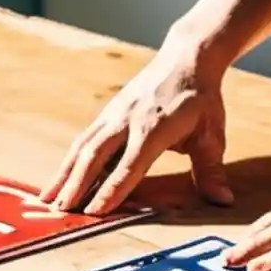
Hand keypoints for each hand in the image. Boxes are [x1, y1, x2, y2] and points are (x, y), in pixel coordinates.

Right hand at [39, 44, 233, 214]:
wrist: (186, 58)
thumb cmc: (201, 100)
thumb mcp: (212, 134)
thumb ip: (211, 170)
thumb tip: (223, 202)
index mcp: (155, 127)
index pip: (130, 164)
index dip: (112, 188)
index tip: (96, 211)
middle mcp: (128, 120)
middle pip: (96, 155)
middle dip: (77, 185)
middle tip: (62, 212)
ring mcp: (114, 115)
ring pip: (83, 147)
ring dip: (64, 175)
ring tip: (47, 201)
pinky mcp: (107, 114)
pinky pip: (83, 140)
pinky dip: (67, 163)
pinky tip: (57, 181)